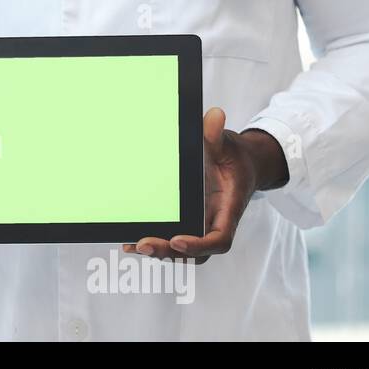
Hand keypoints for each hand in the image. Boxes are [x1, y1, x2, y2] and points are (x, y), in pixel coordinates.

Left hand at [124, 107, 287, 263]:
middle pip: (195, 253)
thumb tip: (214, 115)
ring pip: (182, 251)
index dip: (199, 245)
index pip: (219, 239)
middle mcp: (214, 223)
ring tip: (133, 246)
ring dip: (158, 252)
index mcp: (229, 209)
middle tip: (143, 245)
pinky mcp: (188, 222)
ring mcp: (201, 225)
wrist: (238, 163)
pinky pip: (171, 238)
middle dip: (169, 252)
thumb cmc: (233, 156)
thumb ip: (218, 134)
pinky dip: (153, 242)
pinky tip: (130, 241)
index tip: (177, 240)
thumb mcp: (227, 143)